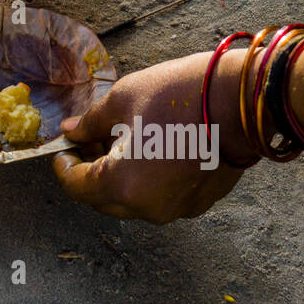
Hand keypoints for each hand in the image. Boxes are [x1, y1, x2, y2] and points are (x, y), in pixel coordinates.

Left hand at [52, 50, 256, 222]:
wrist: (241, 100)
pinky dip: (147, 179)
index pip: (76, 187)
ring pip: (133, 201)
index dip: (63, 166)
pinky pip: (161, 197)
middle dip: (90, 172)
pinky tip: (149, 149)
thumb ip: (90, 123)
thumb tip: (71, 132)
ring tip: (118, 141)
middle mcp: (149, 207)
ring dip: (119, 177)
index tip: (62, 148)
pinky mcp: (199, 202)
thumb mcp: (121, 101)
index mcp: (122, 185)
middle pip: (103, 199)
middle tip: (88, 141)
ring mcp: (177, 209)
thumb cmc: (177, 95)